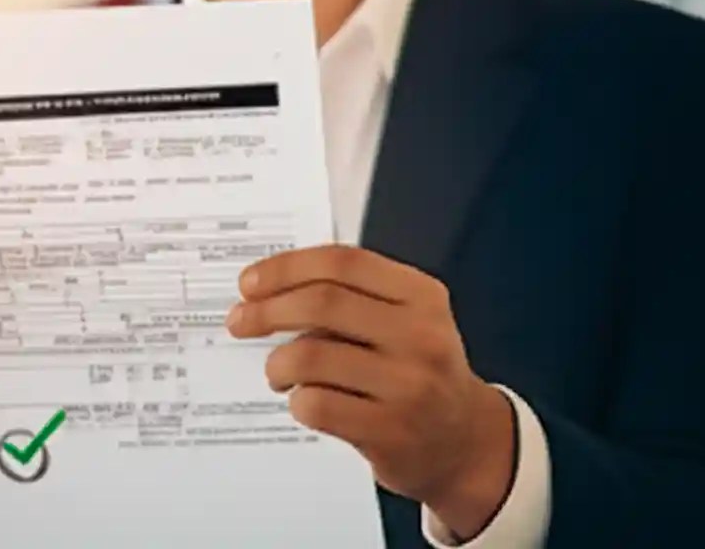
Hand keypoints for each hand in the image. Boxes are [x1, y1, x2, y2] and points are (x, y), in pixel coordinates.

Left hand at [226, 246, 514, 539]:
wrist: (464, 442)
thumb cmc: (416, 371)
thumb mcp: (405, 320)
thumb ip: (351, 296)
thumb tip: (268, 289)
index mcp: (421, 295)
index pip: (341, 262)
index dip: (286, 268)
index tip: (250, 282)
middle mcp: (420, 335)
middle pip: (322, 303)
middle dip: (266, 310)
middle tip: (240, 321)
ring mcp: (409, 385)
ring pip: (310, 357)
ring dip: (277, 363)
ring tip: (277, 372)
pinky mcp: (390, 431)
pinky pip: (316, 405)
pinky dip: (297, 401)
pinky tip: (306, 402)